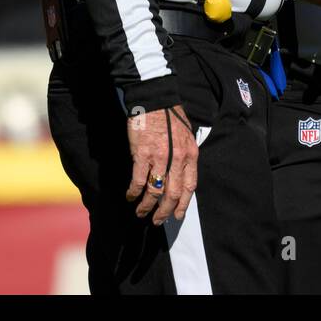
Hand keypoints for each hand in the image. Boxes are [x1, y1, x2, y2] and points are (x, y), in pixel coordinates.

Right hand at [126, 104, 197, 225]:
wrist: (155, 99)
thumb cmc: (170, 116)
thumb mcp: (186, 135)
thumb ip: (185, 155)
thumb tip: (180, 174)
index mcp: (190, 154)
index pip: (190, 186)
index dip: (183, 203)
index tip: (177, 215)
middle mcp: (178, 158)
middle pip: (173, 193)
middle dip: (165, 211)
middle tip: (157, 221)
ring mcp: (160, 157)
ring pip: (155, 191)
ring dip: (147, 206)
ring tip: (141, 213)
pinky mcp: (142, 155)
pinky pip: (139, 181)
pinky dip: (134, 192)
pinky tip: (130, 196)